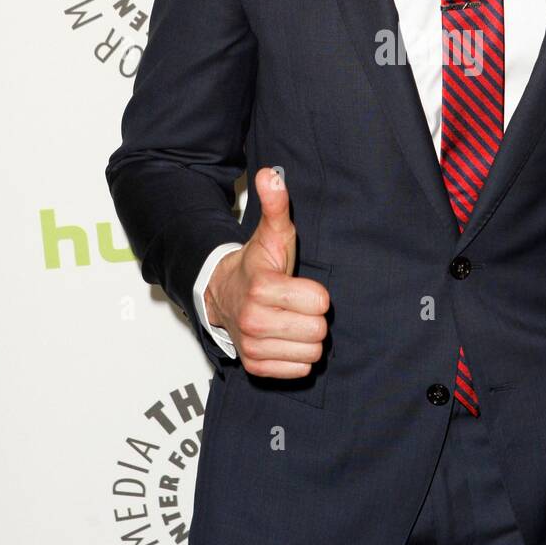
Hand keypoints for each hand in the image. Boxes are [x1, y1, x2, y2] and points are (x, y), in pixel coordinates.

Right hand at [204, 168, 329, 378]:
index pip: (320, 302)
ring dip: (307, 338)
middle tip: (295, 304)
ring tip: (290, 320)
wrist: (224, 294)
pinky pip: (299, 370)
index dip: (316, 293)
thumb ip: (275, 205)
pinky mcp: (255, 366)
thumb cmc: (258, 263)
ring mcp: (253, 346)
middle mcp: (254, 320)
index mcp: (263, 288)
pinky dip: (297, 356)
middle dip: (313, 316)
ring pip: (311, 352)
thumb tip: (271, 174)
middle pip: (318, 330)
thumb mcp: (273, 234)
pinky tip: (284, 338)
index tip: (299, 285)